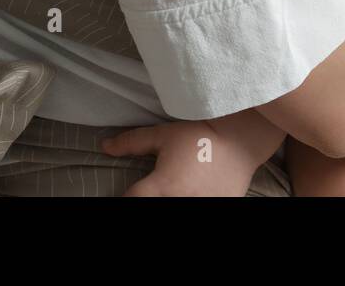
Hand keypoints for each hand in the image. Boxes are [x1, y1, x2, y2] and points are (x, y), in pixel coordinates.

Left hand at [100, 118, 263, 195]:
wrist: (241, 139)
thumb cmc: (200, 134)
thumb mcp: (164, 134)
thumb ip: (132, 142)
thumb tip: (104, 146)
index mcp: (161, 186)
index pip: (130, 200)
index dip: (129, 194)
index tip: (134, 189)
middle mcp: (177, 201)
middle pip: (152, 206)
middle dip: (151, 197)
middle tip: (158, 187)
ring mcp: (198, 208)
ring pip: (173, 208)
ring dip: (170, 198)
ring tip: (178, 187)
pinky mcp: (217, 209)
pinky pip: (197, 209)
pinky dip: (193, 198)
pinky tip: (195, 190)